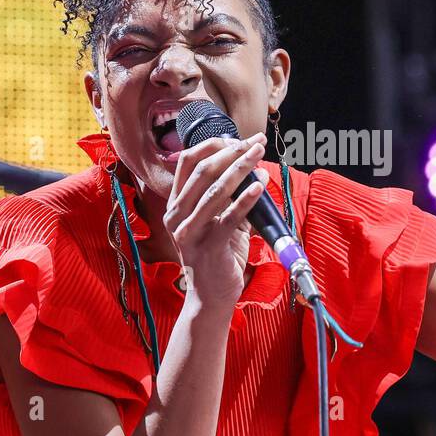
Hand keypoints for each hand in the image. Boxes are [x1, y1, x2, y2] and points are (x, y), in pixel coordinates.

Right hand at [164, 133, 267, 303]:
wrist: (212, 296)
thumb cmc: (219, 256)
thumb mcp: (223, 222)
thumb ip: (234, 198)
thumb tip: (258, 171)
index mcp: (176, 204)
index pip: (187, 162)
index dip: (214, 145)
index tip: (240, 138)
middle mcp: (176, 215)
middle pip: (202, 171)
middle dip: (232, 152)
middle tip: (256, 142)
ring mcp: (189, 232)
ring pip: (214, 191)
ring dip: (240, 169)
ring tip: (259, 155)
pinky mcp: (207, 248)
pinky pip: (227, 218)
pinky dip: (245, 200)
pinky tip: (260, 186)